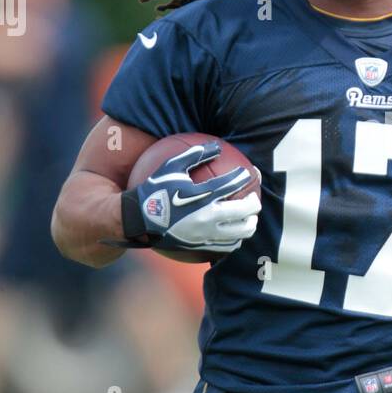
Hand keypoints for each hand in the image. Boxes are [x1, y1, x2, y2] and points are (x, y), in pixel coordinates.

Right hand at [120, 142, 260, 252]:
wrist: (137, 220)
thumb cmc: (155, 190)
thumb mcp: (171, 167)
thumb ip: (195, 155)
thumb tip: (216, 146)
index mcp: (202, 195)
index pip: (233, 184)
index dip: (245, 177)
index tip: (249, 173)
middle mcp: (208, 216)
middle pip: (244, 211)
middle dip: (253, 203)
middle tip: (253, 198)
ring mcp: (206, 234)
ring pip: (241, 232)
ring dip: (249, 223)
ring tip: (249, 218)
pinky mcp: (202, 247)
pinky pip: (228, 245)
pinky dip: (235, 238)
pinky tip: (234, 232)